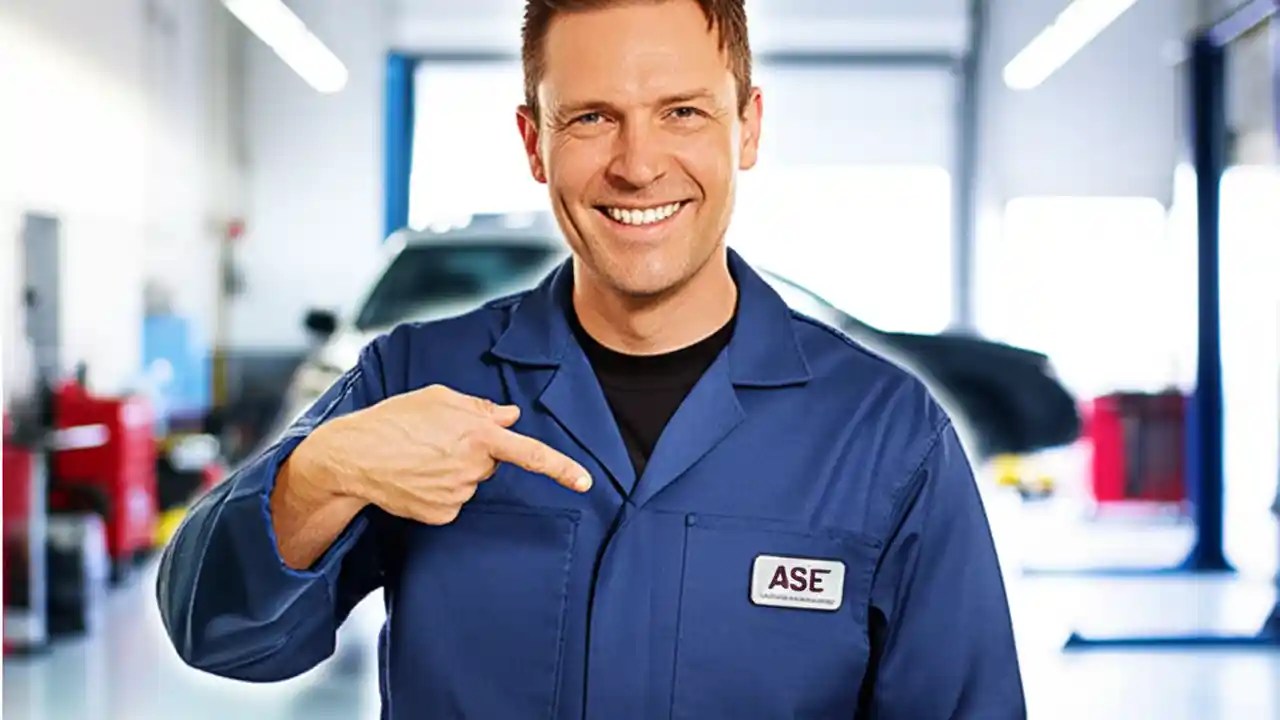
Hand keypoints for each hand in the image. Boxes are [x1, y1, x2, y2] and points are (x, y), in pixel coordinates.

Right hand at [304, 384, 591, 525]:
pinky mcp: (442, 514)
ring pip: (471, 481)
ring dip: (454, 469)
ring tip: (420, 457)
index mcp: (477, 434)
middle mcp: (472, 467)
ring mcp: (457, 494)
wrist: (351, 456)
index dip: (561, 467)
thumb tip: (508, 415)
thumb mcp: (437, 398)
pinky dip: (439, 490)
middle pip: (492, 462)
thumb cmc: (393, 419)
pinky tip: (415, 478)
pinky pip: (453, 501)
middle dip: (474, 451)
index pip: (530, 453)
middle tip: (438, 440)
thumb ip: (478, 407)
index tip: (586, 481)